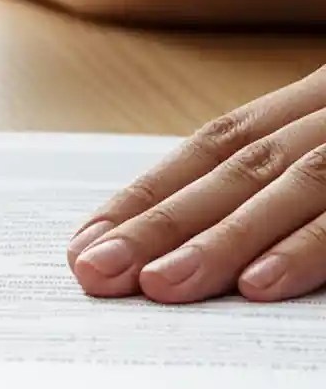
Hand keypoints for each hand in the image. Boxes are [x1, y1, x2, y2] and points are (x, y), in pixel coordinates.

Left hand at [68, 68, 325, 302]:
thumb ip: (275, 181)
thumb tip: (180, 241)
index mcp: (314, 103)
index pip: (213, 148)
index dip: (147, 194)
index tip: (86, 243)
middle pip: (236, 169)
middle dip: (160, 223)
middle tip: (97, 272)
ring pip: (291, 187)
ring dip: (219, 240)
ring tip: (158, 284)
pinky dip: (303, 249)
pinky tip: (256, 284)